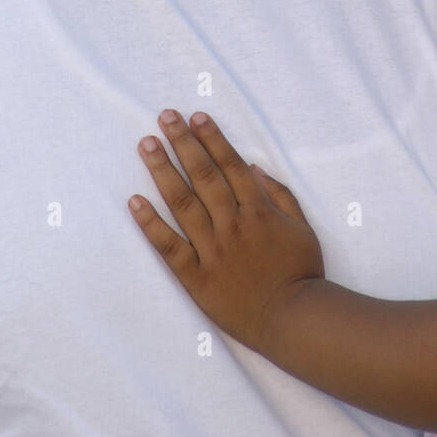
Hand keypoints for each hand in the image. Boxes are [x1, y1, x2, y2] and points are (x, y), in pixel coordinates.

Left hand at [129, 110, 324, 354]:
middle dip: (183, 142)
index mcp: (258, 210)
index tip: (195, 116)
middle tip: (165, 117)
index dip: (212, 138)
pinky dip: (150, 223)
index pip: (230, 165)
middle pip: (203, 176)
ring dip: (163, 170)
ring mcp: (211, 250)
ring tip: (146, 144)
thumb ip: (279, 195)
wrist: (292, 319)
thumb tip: (252, 166)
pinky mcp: (196, 276)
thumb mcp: (301, 227)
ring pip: (183, 203)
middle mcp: (232, 224)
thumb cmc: (301, 272)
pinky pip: (169, 246)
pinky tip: (135, 200)